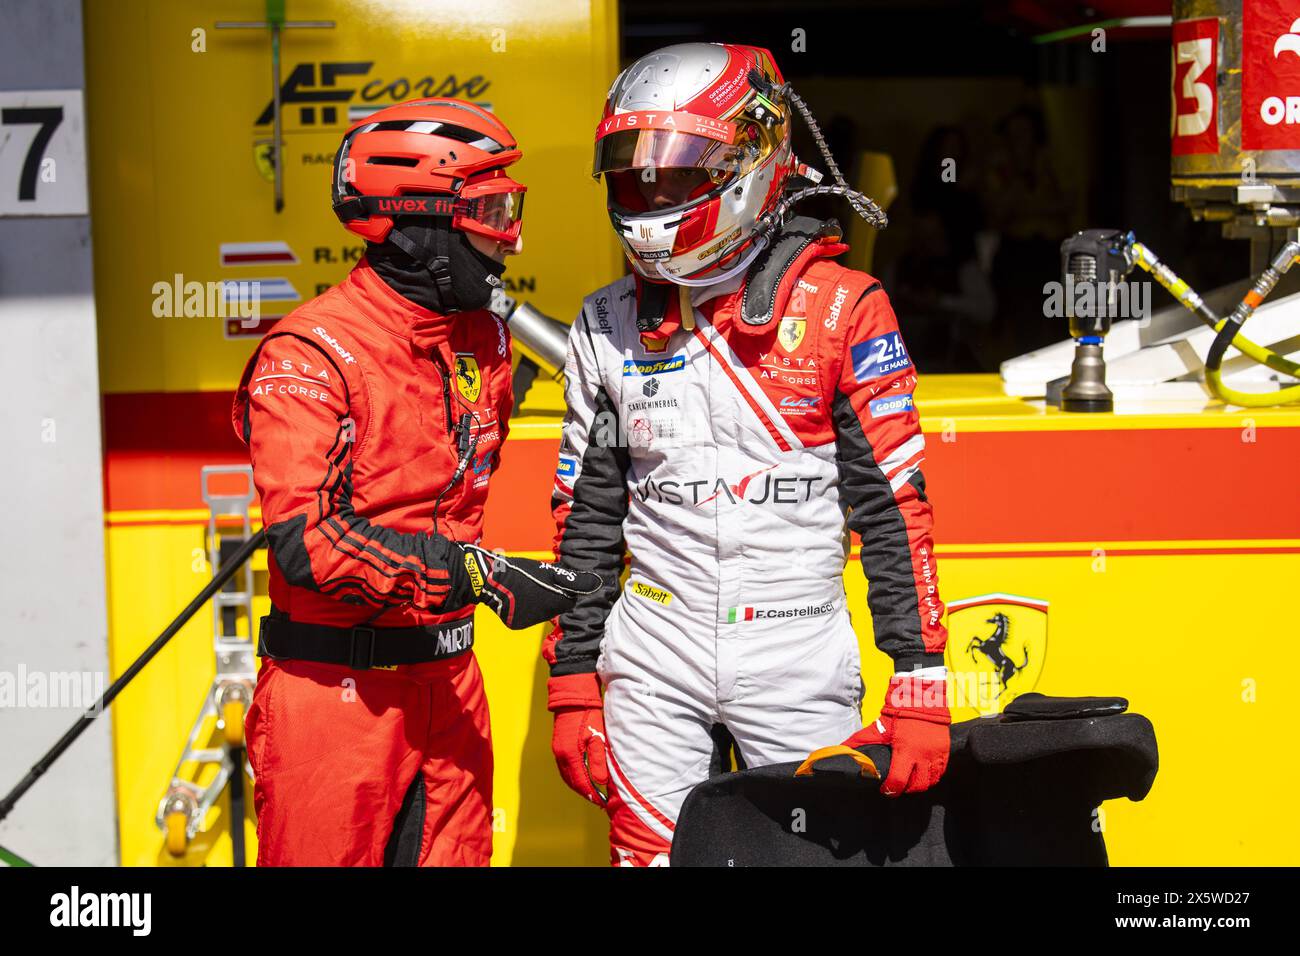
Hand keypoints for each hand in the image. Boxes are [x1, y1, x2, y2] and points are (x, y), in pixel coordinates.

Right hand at [456, 544, 601, 628]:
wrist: (490, 579)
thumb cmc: (520, 571)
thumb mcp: (548, 571)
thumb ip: (573, 579)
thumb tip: (596, 583)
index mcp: (554, 602)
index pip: (569, 600)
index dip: (564, 590)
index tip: (555, 582)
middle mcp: (543, 616)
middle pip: (555, 608)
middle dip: (551, 597)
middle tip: (538, 585)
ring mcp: (529, 622)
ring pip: (541, 613)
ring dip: (538, 604)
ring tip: (525, 591)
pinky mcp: (516, 625)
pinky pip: (527, 618)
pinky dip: (524, 609)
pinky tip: (517, 599)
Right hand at [547, 674, 608, 804]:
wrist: (573, 698)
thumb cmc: (588, 716)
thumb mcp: (598, 738)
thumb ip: (598, 762)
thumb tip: (601, 782)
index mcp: (571, 755)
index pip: (581, 783)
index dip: (592, 794)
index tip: (602, 803)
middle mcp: (561, 756)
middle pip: (572, 783)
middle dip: (585, 793)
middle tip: (598, 800)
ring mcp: (557, 751)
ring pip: (567, 776)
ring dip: (578, 786)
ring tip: (591, 791)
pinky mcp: (557, 746)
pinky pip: (564, 768)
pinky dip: (573, 776)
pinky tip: (582, 777)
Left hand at [843, 672, 950, 796]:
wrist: (923, 699)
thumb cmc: (900, 714)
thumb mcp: (879, 727)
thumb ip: (861, 740)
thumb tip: (842, 748)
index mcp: (905, 751)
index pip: (898, 781)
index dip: (891, 790)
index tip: (886, 790)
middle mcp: (922, 756)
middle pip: (917, 786)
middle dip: (906, 790)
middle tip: (898, 787)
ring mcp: (935, 755)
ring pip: (930, 782)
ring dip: (920, 786)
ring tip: (911, 782)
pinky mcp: (944, 752)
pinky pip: (940, 773)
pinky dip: (932, 777)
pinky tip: (924, 775)